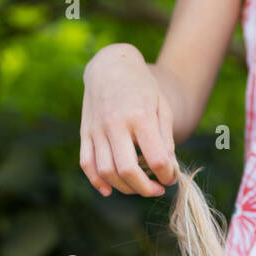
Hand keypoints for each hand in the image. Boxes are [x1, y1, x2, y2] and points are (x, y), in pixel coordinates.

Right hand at [80, 43, 177, 197]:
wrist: (111, 65)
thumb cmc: (143, 88)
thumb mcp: (162, 108)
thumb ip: (165, 140)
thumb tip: (168, 170)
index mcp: (139, 116)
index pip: (155, 159)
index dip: (167, 175)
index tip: (170, 177)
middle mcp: (115, 123)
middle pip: (127, 170)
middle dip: (146, 189)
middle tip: (157, 189)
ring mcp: (97, 128)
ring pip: (106, 171)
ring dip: (125, 188)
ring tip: (139, 186)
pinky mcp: (85, 132)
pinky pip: (86, 163)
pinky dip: (97, 182)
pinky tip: (109, 190)